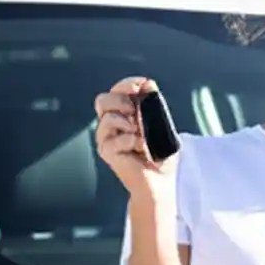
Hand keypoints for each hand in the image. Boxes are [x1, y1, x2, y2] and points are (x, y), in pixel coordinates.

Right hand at [93, 76, 175, 198]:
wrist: (160, 180)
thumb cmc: (160, 154)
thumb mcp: (161, 125)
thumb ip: (153, 106)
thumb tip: (148, 84)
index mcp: (123, 114)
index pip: (116, 91)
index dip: (126, 84)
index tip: (141, 85)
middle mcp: (111, 124)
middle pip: (102, 99)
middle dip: (121, 101)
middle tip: (136, 113)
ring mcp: (106, 138)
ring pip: (107, 118)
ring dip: (129, 124)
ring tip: (141, 137)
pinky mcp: (106, 152)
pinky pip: (115, 139)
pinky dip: (131, 141)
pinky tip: (140, 150)